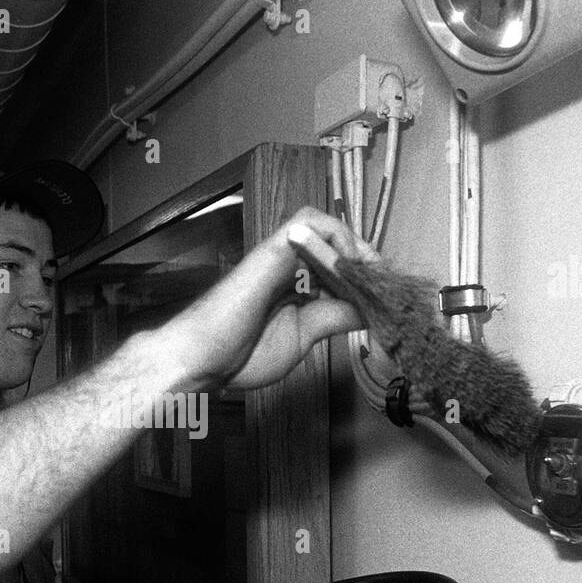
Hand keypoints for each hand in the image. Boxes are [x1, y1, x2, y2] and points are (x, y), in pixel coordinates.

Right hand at [155, 207, 375, 390]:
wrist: (201, 359)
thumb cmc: (239, 355)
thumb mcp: (303, 335)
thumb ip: (334, 317)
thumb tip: (368, 309)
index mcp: (291, 286)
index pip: (334, 264)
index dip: (361, 273)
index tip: (380, 295)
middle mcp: (286, 265)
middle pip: (332, 240)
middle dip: (363, 257)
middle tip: (380, 282)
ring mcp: (278, 255)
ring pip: (321, 224)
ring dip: (350, 241)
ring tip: (365, 271)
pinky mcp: (271, 250)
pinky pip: (308, 223)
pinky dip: (335, 236)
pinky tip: (347, 264)